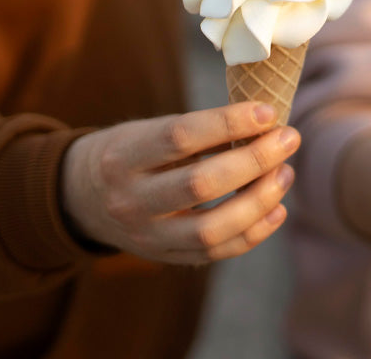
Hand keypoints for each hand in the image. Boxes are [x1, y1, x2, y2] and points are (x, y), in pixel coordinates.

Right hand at [61, 102, 299, 263]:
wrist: (82, 198)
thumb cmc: (132, 153)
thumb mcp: (148, 131)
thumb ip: (199, 131)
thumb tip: (265, 124)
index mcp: (122, 156)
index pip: (180, 137)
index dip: (229, 123)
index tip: (268, 112)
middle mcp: (130, 200)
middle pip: (200, 184)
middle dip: (255, 160)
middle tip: (289, 139)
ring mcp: (146, 236)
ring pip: (212, 229)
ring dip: (259, 201)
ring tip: (285, 173)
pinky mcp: (165, 258)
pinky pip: (217, 253)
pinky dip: (254, 233)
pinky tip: (277, 209)